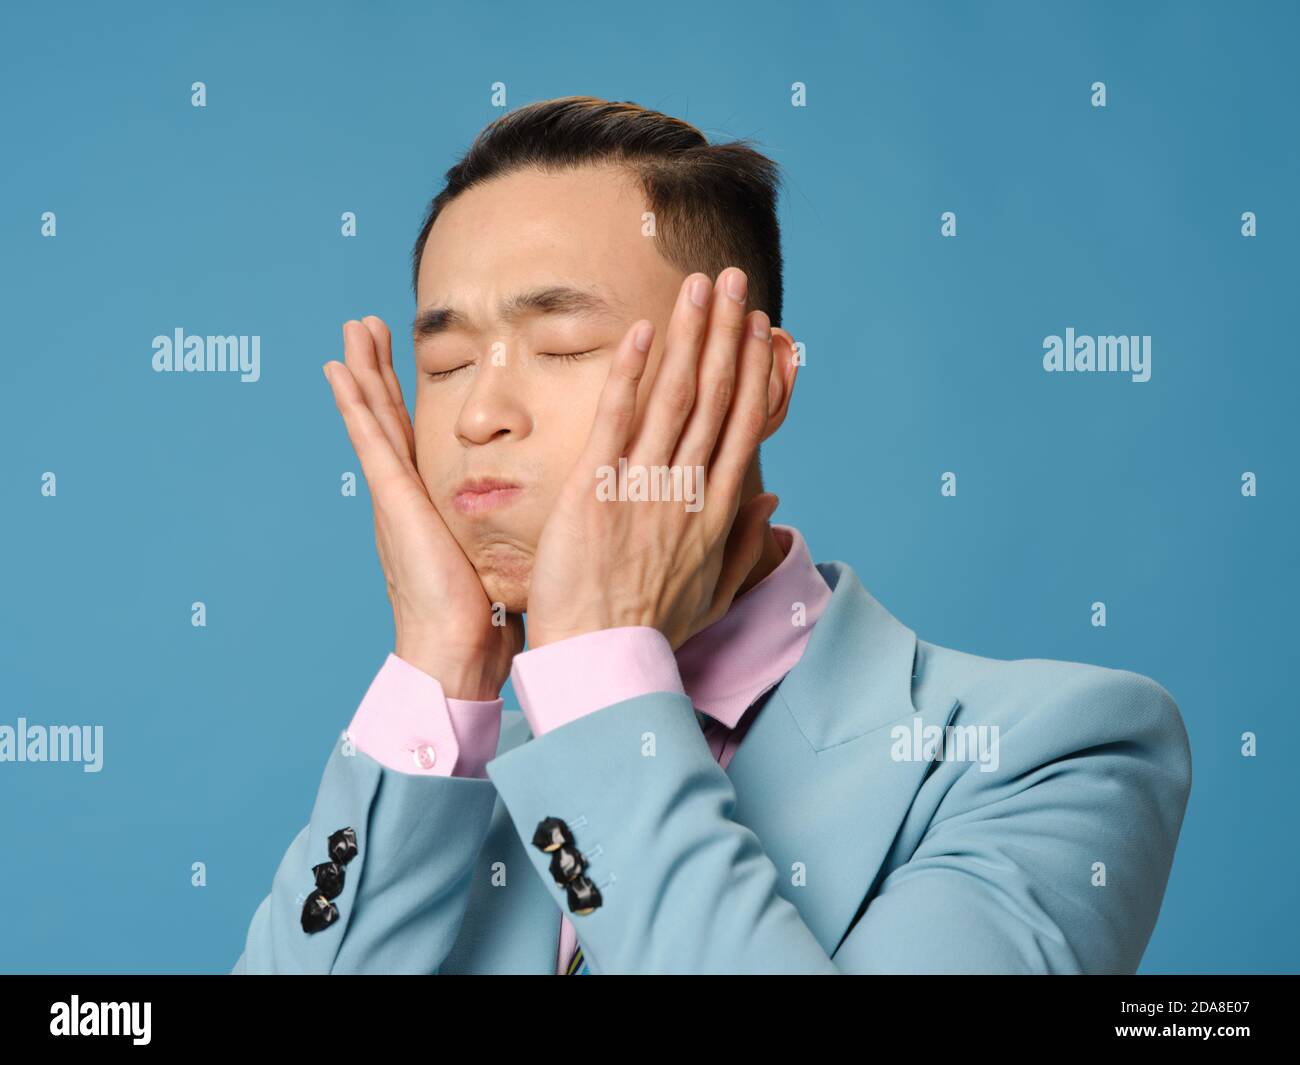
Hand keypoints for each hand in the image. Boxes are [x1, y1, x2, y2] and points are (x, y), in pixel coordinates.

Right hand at [323, 317, 523, 697]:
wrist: (457, 652)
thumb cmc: (485, 616)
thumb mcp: (498, 556)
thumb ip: (507, 530)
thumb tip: (545, 519)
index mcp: (429, 504)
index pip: (415, 436)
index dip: (406, 395)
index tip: (402, 356)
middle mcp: (406, 494)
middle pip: (390, 416)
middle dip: (379, 368)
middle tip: (367, 323)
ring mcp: (393, 495)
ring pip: (374, 416)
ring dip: (362, 370)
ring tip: (352, 326)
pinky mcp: (392, 500)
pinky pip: (369, 439)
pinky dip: (351, 402)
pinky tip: (338, 369)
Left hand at [526, 268, 777, 651]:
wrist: (601, 659)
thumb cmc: (652, 630)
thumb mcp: (715, 594)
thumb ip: (746, 543)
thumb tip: (773, 499)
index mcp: (717, 512)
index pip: (744, 427)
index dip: (755, 372)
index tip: (765, 332)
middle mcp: (688, 491)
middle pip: (716, 398)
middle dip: (728, 334)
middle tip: (735, 282)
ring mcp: (643, 488)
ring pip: (675, 397)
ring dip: (690, 337)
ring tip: (702, 286)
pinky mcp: (595, 490)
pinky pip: (616, 421)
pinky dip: (629, 374)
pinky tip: (642, 331)